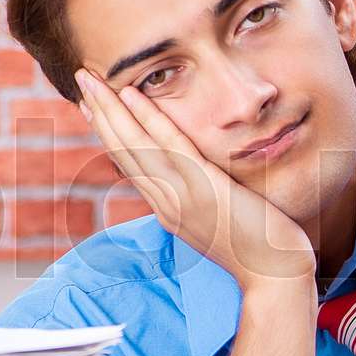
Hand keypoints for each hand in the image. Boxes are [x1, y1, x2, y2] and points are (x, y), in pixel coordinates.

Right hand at [75, 68, 316, 291]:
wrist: (274, 277)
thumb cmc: (257, 250)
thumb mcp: (216, 223)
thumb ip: (199, 201)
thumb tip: (194, 183)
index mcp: (167, 209)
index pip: (128, 164)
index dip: (107, 132)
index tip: (91, 107)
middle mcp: (166, 203)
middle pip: (122, 150)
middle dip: (99, 112)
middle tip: (80, 80)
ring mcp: (181, 196)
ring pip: (135, 145)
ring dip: (110, 108)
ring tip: (90, 79)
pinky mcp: (203, 190)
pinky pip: (171, 147)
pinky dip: (148, 119)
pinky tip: (131, 95)